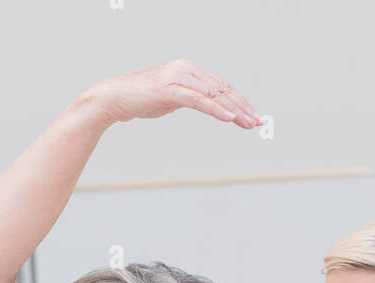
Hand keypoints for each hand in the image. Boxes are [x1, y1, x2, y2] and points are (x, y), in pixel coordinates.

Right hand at [85, 59, 261, 129]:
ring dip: (235, 110)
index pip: (221, 86)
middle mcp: (188, 69)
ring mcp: (179, 77)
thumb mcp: (172, 98)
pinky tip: (229, 118)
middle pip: (223, 89)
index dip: (240, 101)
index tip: (253, 115)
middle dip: (243, 107)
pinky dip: (216, 109)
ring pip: (214, 94)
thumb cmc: (142, 99)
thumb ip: (190, 98)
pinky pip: (200, 100)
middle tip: (258, 122)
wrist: (116, 97)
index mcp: (190, 70)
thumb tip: (205, 104)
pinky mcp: (171, 89)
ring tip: (249, 123)